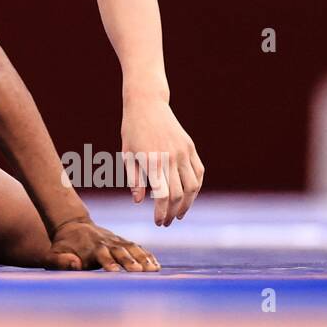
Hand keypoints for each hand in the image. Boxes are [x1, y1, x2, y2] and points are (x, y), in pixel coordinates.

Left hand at [42, 217, 159, 271]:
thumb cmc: (61, 246)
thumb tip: (74, 263)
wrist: (72, 225)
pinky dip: (146, 255)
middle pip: (120, 251)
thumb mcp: (52, 255)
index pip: (101, 255)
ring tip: (154, 269)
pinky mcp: (122, 241)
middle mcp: (105, 242)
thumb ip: (59, 261)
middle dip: (129, 261)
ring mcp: (115, 241)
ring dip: (143, 258)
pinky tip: (156, 265)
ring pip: (132, 248)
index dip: (107, 262)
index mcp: (90, 247)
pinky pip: (137, 247)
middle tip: (139, 271)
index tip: (114, 271)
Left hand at [120, 98, 203, 225]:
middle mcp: (171, 157)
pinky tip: (188, 196)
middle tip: (166, 222)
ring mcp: (184, 152)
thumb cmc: (132, 130)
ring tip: (178, 213)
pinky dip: (196, 187)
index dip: (162, 212)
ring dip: (188, 204)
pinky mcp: (190, 147)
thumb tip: (139, 201)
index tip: (158, 222)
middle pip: (179, 195)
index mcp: (153, 161)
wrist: (147, 104)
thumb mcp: (127, 154)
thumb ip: (134, 179)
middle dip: (173, 212)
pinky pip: (199, 173)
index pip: (163, 196)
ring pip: (193, 186)